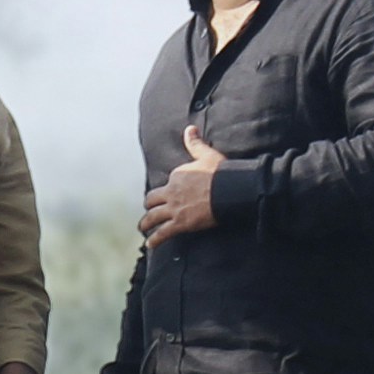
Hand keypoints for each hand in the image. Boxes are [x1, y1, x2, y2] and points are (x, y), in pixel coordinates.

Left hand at [135, 124, 227, 246]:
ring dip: (146, 224)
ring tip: (143, 229)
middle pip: (152, 201)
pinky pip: (163, 232)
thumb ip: (195, 143)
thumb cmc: (221, 172)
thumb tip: (190, 128)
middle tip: (148, 213)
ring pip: (152, 217)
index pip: (166, 184)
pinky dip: (155, 240)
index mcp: (177, 176)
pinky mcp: (181, 223)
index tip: (168, 196)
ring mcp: (175, 209)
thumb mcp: (207, 154)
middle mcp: (172, 192)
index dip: (166, 191)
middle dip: (149, 207)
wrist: (229, 190)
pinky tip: (150, 245)